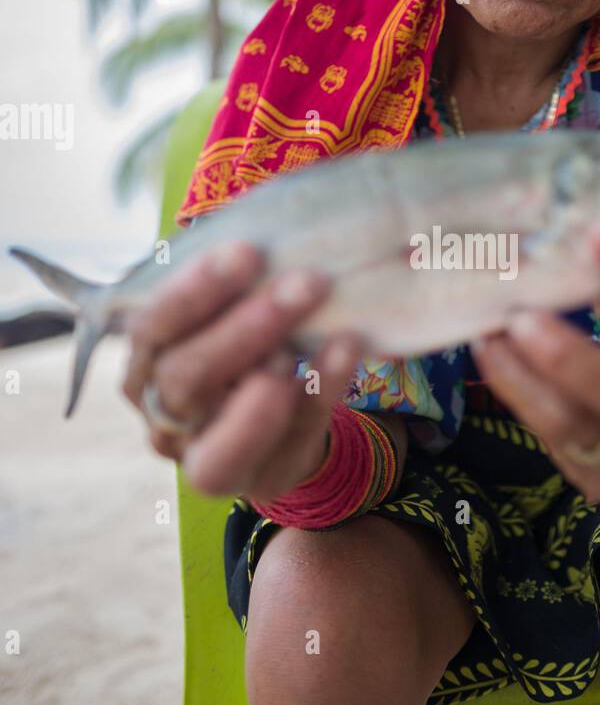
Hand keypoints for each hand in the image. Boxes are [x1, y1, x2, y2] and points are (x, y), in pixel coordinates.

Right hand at [121, 240, 362, 500]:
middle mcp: (163, 414)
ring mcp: (206, 458)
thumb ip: (237, 274)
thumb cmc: (250, 336)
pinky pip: (290, 440)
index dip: (194, 292)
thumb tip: (272, 223)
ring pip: (221, 428)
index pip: (150, 328)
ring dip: (278, 374)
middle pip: (183, 378)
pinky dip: (323, 391)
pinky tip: (349, 348)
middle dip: (246, 328)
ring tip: (324, 329)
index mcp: (145, 360)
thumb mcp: (232, 300)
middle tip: (307, 282)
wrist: (286, 409)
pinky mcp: (262, 481)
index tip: (248, 251)